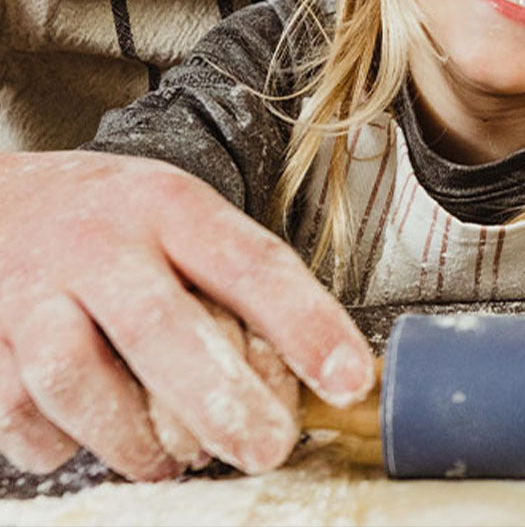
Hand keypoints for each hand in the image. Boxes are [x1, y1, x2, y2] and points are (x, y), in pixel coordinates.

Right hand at [0, 150, 373, 479]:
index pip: (250, 263)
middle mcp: (100, 243)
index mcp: (169, 205)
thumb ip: (230, 284)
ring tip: (176, 459)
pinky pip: (19, 414)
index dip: (305, 323)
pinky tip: (91, 437)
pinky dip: (60, 442)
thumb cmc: (112, 217)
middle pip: (160, 325)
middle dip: (219, 397)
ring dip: (134, 436)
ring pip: (78, 379)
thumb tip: (305, 371)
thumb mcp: (179, 216)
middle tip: (268, 447)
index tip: (350, 377)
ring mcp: (31, 292)